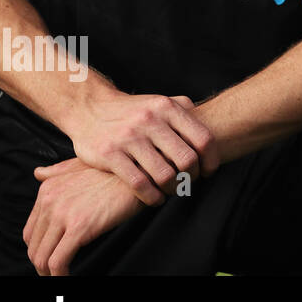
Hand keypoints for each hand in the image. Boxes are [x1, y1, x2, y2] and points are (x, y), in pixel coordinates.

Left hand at [24, 158, 143, 275]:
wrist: (138, 175)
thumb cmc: (115, 173)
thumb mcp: (80, 165)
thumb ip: (56, 172)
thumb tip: (38, 174)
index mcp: (48, 190)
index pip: (30, 232)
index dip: (39, 249)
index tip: (50, 256)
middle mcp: (50, 201)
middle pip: (34, 247)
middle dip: (42, 264)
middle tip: (55, 272)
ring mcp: (63, 214)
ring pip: (42, 257)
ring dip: (49, 274)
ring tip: (60, 277)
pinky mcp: (79, 228)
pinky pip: (58, 261)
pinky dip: (59, 275)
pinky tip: (68, 276)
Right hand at [66, 91, 217, 205]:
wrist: (90, 108)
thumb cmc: (133, 110)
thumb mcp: (160, 102)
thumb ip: (185, 110)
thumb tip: (212, 122)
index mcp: (167, 107)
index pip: (203, 138)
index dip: (211, 159)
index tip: (208, 171)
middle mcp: (150, 120)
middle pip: (186, 159)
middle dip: (192, 177)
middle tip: (189, 183)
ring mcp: (129, 137)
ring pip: (164, 174)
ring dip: (173, 189)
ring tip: (172, 191)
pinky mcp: (109, 154)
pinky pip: (139, 183)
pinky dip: (152, 197)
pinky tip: (155, 199)